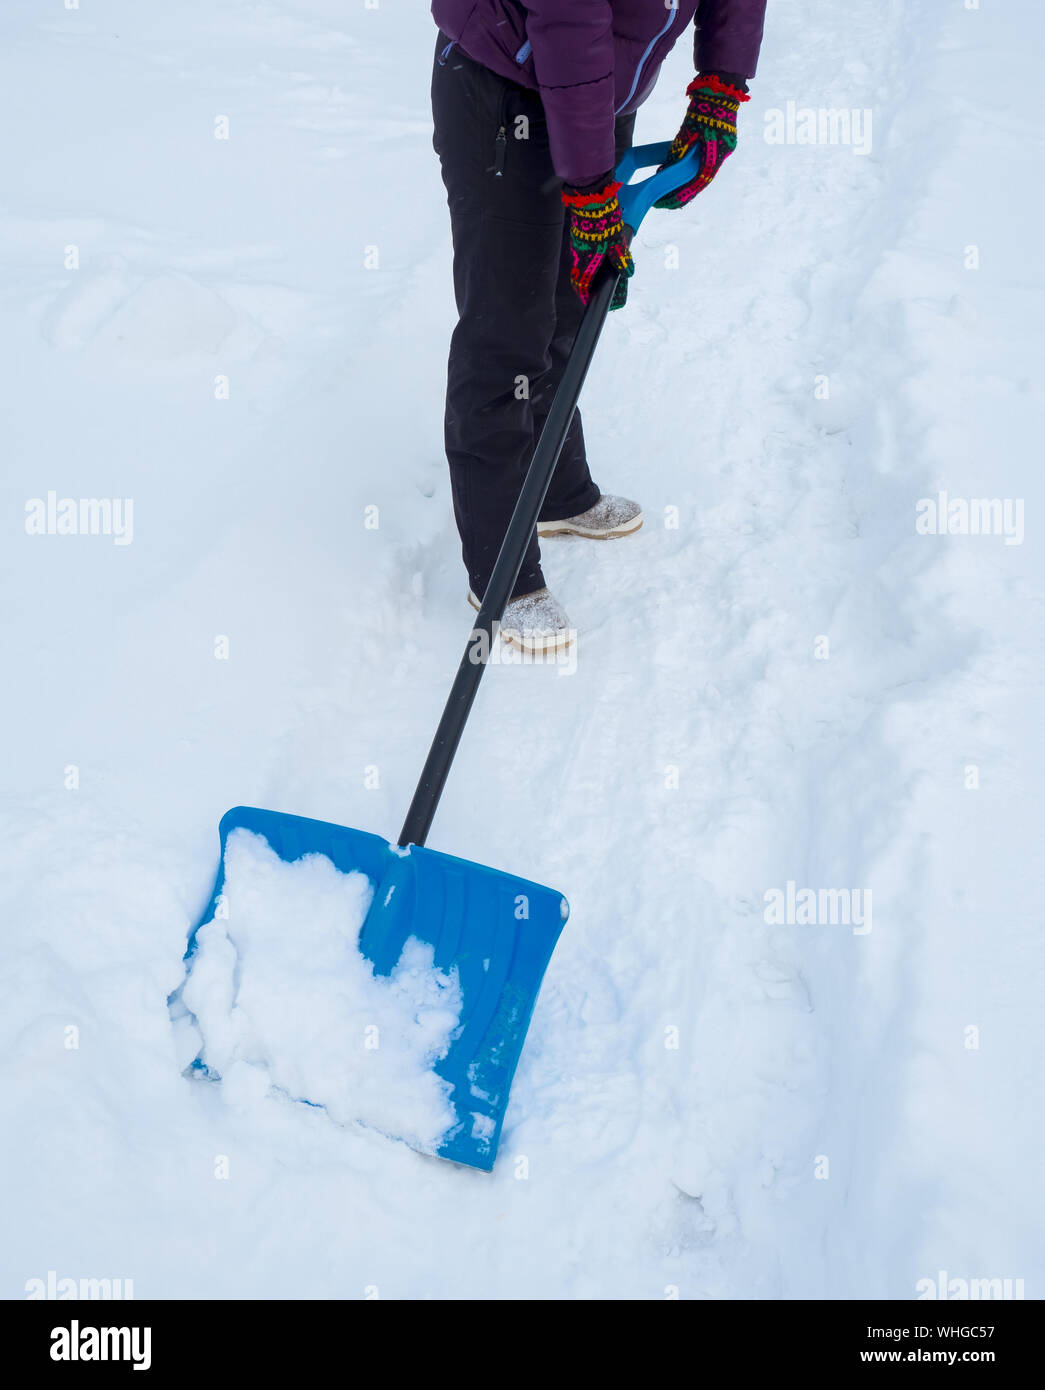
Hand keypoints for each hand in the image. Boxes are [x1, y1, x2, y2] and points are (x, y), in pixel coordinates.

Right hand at [561, 179, 633, 310]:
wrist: (592, 196)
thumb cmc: (603, 220)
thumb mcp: (617, 241)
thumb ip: (621, 259)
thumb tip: (628, 272)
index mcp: (585, 260)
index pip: (581, 285)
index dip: (585, 295)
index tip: (590, 300)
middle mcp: (578, 254)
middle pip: (581, 275)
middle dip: (588, 285)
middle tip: (597, 290)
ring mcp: (578, 243)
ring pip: (582, 262)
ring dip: (590, 270)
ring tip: (602, 273)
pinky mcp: (580, 233)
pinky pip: (584, 250)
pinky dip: (591, 257)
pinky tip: (600, 254)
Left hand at [654, 74, 749, 209]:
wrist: (721, 87)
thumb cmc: (703, 106)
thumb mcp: (687, 130)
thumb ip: (678, 151)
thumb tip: (663, 172)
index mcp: (717, 151)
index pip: (697, 182)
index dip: (680, 195)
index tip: (663, 204)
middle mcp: (723, 153)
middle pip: (701, 182)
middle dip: (682, 195)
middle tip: (663, 204)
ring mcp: (725, 148)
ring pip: (703, 174)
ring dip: (686, 186)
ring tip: (668, 196)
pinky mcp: (723, 143)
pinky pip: (706, 164)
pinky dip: (692, 173)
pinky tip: (679, 179)